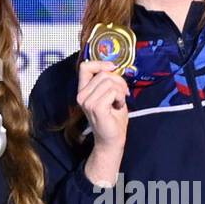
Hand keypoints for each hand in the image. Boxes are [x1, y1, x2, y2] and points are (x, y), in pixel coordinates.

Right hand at [78, 59, 128, 185]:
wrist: (112, 139)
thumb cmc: (113, 118)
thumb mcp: (111, 94)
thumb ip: (109, 80)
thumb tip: (113, 67)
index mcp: (83, 90)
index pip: (85, 66)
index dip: (100, 64)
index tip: (112, 68)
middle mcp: (82, 95)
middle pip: (103, 73)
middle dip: (119, 81)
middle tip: (122, 94)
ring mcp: (87, 102)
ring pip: (109, 82)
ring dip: (120, 91)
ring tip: (119, 102)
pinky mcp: (95, 108)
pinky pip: (113, 92)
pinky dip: (120, 97)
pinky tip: (118, 106)